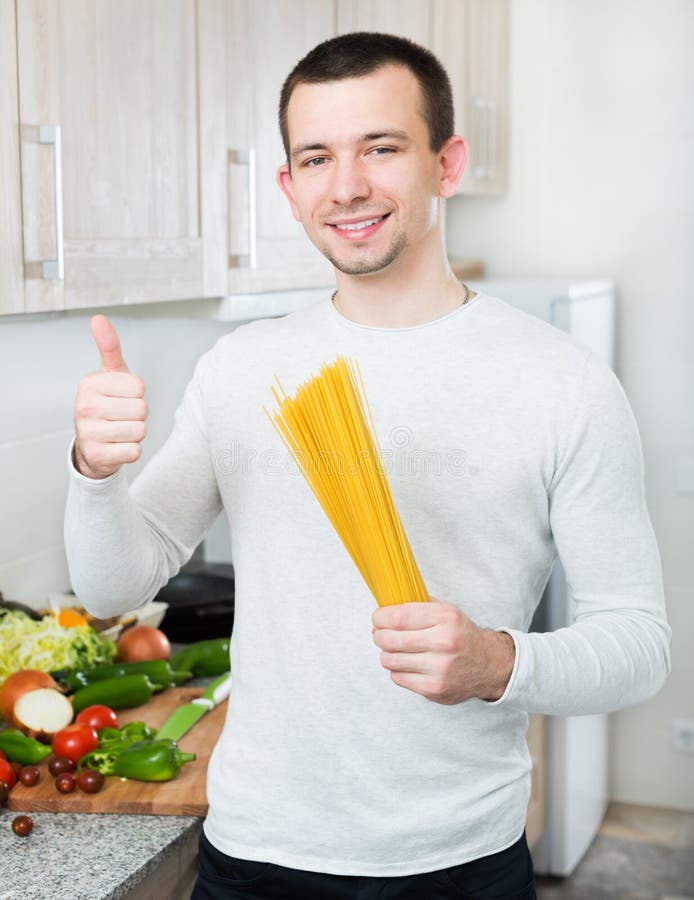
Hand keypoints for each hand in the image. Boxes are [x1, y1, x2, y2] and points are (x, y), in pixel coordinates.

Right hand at [73, 315, 147, 478]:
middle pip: (142, 409)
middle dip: (137, 414)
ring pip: (140, 431)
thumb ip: (109, 346)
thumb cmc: (106, 404)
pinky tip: (116, 446)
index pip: (139, 386)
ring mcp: (88, 432)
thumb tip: (98, 319)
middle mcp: (84, 407)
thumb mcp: (109, 374)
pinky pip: (135, 451)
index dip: (136, 393)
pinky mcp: (97, 455)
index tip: (121, 397)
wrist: (91, 444)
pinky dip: (131, 450)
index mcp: (89, 383)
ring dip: (135, 433)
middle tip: (120, 416)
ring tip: (118, 430)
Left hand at [371, 598, 514, 704]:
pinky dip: (398, 670)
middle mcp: (444, 642)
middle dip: (379, 635)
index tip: (377, 617)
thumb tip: (383, 609)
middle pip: (389, 639)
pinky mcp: (434, 688)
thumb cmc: (461, 635)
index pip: (398, 617)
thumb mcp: (446, 611)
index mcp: (445, 617)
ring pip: (389, 660)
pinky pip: (398, 678)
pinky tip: (408, 663)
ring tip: (395, 649)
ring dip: (387, 653)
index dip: (380, 617)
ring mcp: (439, 668)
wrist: (489, 664)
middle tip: (380, 633)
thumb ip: (416, 605)